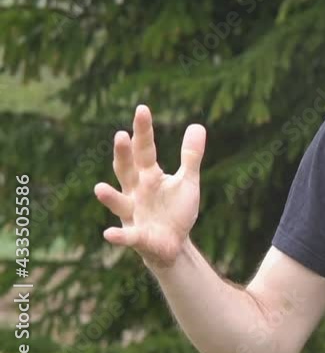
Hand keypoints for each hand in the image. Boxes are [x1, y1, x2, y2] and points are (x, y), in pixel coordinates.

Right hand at [94, 105, 205, 268]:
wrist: (172, 244)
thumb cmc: (176, 210)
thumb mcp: (187, 181)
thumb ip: (191, 156)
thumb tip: (197, 125)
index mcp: (148, 176)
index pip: (145, 150)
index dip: (143, 131)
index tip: (142, 108)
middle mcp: (135, 191)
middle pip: (126, 170)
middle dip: (123, 156)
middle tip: (120, 136)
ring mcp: (133, 213)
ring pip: (118, 202)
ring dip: (109, 197)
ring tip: (99, 188)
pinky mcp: (137, 235)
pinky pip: (126, 235)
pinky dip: (118, 235)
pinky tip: (109, 234)